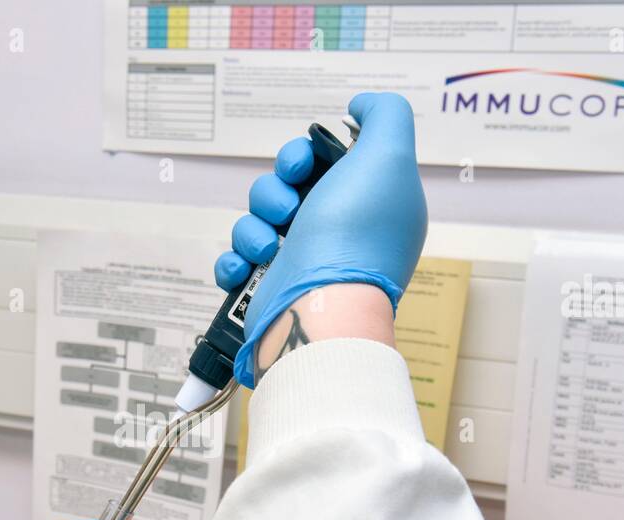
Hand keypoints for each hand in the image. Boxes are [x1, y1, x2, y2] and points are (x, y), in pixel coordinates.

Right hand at [214, 92, 427, 386]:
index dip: (301, 156)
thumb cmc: (354, 238)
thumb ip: (384, 116)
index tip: (301, 166)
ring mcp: (302, 264)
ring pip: (256, 223)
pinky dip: (234, 262)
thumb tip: (362, 106)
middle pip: (283, 188)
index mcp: (364, 204)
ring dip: (252, 228)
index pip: (321, 163)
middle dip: (273, 191)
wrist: (321, 309)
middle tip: (286, 211)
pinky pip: (237, 262)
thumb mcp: (389, 157)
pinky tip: (246, 268)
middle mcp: (335, 233)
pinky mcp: (271, 290)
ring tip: (268, 249)